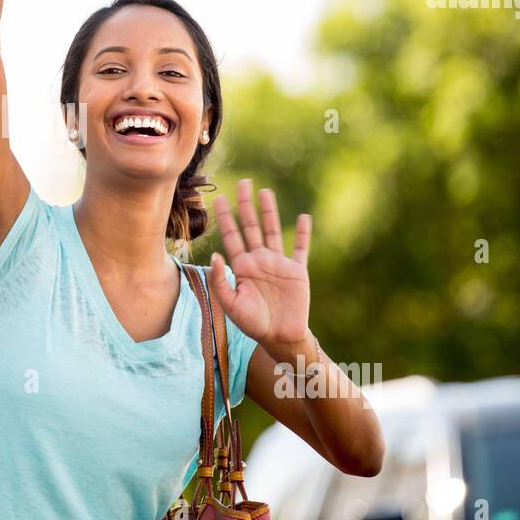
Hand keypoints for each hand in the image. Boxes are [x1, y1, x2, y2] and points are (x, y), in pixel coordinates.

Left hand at [208, 179, 312, 352]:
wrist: (279, 337)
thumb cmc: (253, 323)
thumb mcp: (230, 304)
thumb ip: (221, 280)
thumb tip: (216, 254)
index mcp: (242, 266)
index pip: (231, 235)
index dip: (225, 217)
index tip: (219, 198)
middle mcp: (259, 260)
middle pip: (251, 226)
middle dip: (246, 205)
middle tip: (242, 183)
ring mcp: (278, 263)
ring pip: (273, 231)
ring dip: (269, 212)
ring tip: (265, 192)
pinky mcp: (297, 271)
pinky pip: (300, 249)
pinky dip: (303, 234)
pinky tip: (304, 218)